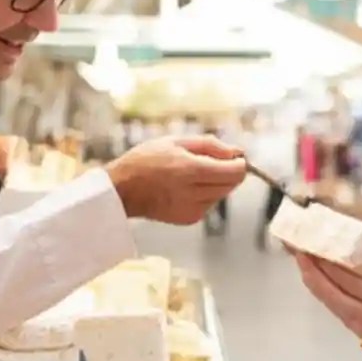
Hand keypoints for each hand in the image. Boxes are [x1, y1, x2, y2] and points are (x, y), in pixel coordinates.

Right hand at [106, 135, 245, 224]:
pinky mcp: (189, 219)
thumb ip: (210, 145)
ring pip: (222, 194)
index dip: (240, 162)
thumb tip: (236, 151)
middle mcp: (194, 192)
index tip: (234, 156)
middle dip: (229, 172)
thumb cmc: (146, 160)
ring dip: (216, 183)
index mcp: (191, 170)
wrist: (121, 190)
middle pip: (232, 184)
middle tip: (211, 162)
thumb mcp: (176, 141)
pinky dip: (205, 195)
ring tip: (192, 174)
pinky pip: (209, 204)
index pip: (234, 172)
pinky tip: (185, 188)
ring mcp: (192, 209)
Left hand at [292, 253, 361, 340]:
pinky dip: (321, 288)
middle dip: (310, 270)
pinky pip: (331, 304)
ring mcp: (354, 324)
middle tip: (298, 250)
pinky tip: (314, 275)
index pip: (346, 278)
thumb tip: (344, 253)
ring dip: (312, 278)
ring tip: (302, 259)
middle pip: (328, 292)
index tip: (313, 246)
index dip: (326, 262)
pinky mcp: (350, 326)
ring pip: (326, 300)